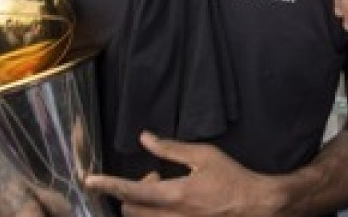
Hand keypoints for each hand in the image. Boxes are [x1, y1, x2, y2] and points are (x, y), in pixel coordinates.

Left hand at [86, 132, 283, 216]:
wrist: (256, 206)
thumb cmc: (233, 179)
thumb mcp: (204, 156)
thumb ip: (171, 149)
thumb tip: (145, 138)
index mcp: (175, 195)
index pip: (130, 191)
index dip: (107, 185)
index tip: (90, 180)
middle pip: (130, 210)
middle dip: (132, 193)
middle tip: (154, 177)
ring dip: (143, 206)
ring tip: (165, 191)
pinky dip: (155, 213)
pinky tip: (172, 204)